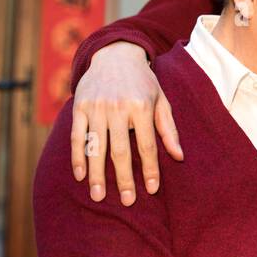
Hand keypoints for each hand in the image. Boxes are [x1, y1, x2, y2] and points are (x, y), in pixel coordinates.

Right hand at [70, 41, 182, 204]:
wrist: (115, 55)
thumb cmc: (143, 82)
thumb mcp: (161, 99)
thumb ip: (169, 128)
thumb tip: (179, 156)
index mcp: (142, 107)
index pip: (147, 146)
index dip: (150, 169)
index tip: (151, 190)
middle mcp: (118, 108)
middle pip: (121, 151)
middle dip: (124, 179)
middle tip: (127, 201)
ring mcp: (96, 107)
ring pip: (96, 148)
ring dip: (96, 175)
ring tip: (99, 197)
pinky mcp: (80, 107)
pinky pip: (77, 137)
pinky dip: (77, 157)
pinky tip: (80, 175)